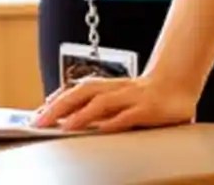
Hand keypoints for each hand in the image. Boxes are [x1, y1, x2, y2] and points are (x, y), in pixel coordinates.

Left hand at [32, 75, 197, 131]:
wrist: (177, 84)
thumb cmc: (142, 94)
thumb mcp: (116, 99)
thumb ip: (94, 107)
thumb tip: (67, 118)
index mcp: (104, 86)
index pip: (73, 91)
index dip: (54, 101)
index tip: (36, 114)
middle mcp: (114, 88)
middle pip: (80, 94)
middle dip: (57, 107)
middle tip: (38, 121)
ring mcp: (131, 97)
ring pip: (101, 103)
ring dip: (80, 114)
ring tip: (63, 126)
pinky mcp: (147, 109)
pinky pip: (128, 116)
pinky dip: (114, 122)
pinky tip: (101, 130)